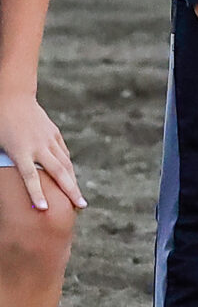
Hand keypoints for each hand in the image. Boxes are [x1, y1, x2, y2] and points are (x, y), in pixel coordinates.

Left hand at [0, 93, 83, 210]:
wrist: (12, 97)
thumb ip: (5, 162)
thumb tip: (8, 181)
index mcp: (20, 150)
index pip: (30, 176)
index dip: (37, 193)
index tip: (44, 209)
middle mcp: (38, 146)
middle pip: (58, 172)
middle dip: (71, 191)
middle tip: (81, 206)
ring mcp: (49, 139)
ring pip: (65, 164)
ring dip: (73, 182)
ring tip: (79, 198)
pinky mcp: (54, 134)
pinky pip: (63, 154)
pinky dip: (67, 167)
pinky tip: (71, 177)